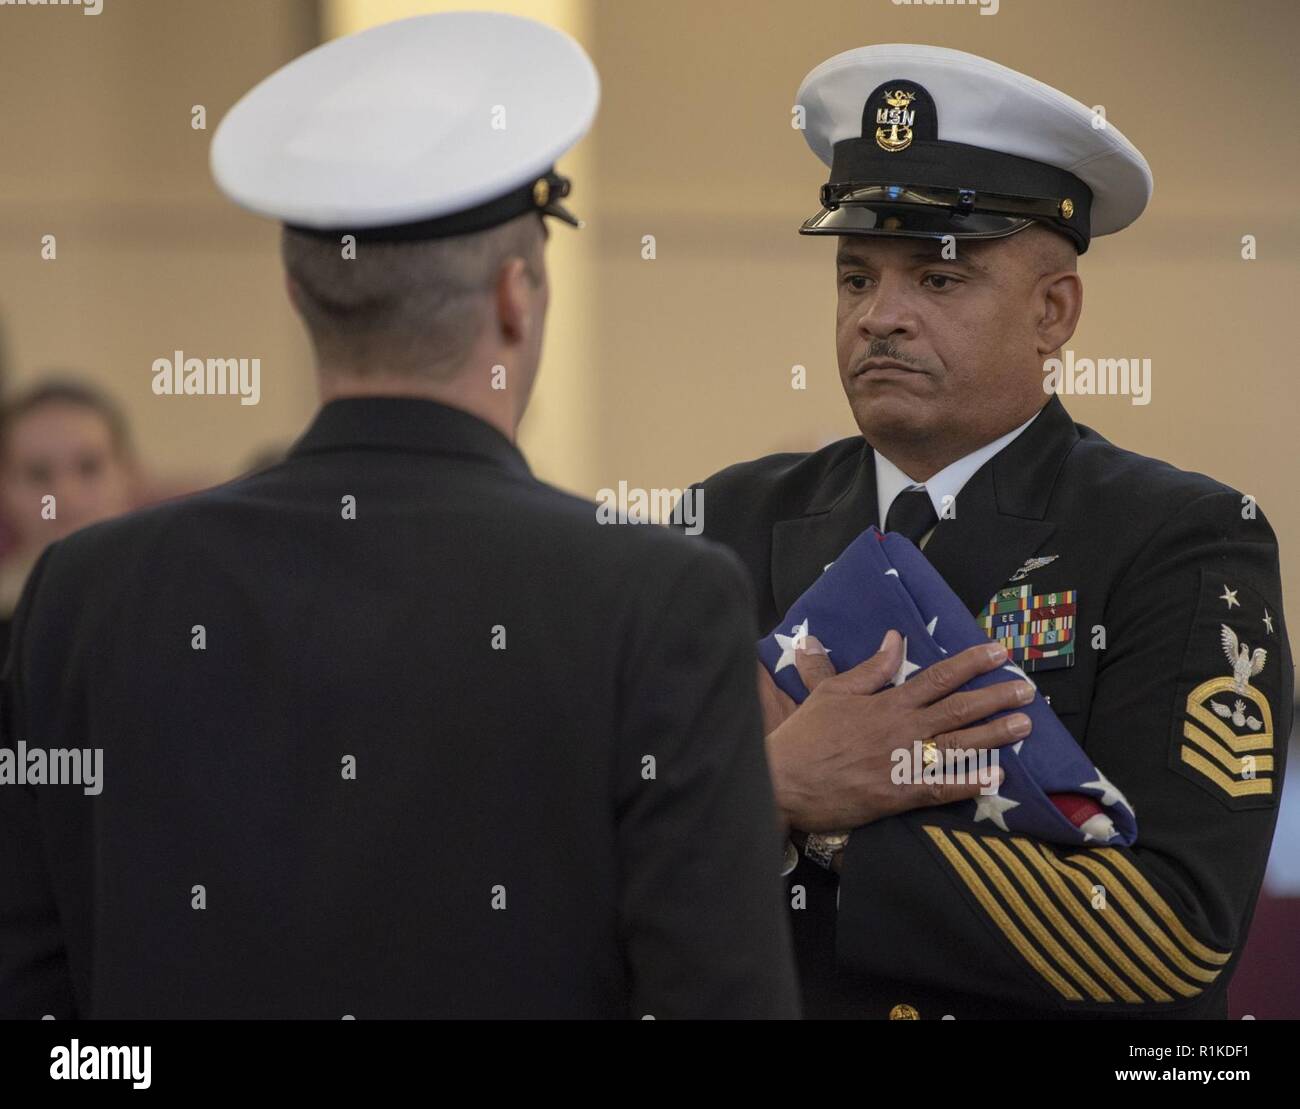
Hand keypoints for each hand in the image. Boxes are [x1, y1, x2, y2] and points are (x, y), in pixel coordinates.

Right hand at [765, 631, 1032, 832]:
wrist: (784, 780)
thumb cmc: (806, 734)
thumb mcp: (832, 690)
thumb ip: (870, 667)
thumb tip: (895, 639)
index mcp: (888, 701)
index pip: (938, 676)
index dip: (971, 663)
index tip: (999, 652)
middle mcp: (903, 728)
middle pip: (959, 708)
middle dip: (996, 697)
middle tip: (1028, 690)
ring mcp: (904, 762)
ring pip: (959, 745)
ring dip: (994, 734)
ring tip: (1024, 725)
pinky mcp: (899, 794)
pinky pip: (943, 788)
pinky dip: (970, 783)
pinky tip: (997, 777)